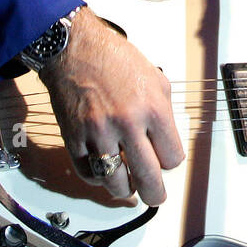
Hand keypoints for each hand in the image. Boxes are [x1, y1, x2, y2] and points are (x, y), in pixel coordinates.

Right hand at [39, 9, 183, 204]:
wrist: (75, 49)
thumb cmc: (114, 59)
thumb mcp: (156, 78)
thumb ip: (164, 111)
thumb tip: (166, 139)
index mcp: (153, 109)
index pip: (172, 157)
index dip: (170, 161)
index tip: (166, 159)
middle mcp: (127, 124)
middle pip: (147, 178)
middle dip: (154, 194)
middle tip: (155, 196)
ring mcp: (98, 133)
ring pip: (115, 182)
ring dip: (124, 190)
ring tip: (128, 188)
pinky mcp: (74, 138)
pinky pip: (88, 173)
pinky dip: (98, 179)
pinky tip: (105, 173)